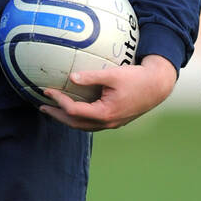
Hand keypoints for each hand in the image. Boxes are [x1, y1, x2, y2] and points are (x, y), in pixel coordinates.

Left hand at [40, 54, 177, 130]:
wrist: (158, 86)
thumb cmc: (138, 78)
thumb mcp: (114, 74)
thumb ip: (92, 76)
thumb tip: (71, 77)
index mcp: (105, 113)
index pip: (74, 110)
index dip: (59, 101)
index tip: (47, 90)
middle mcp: (107, 123)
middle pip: (75, 123)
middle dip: (57, 115)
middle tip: (42, 107)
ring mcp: (112, 124)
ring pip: (84, 126)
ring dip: (67, 119)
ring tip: (54, 110)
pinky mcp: (115, 120)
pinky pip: (92, 123)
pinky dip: (79, 118)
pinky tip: (74, 109)